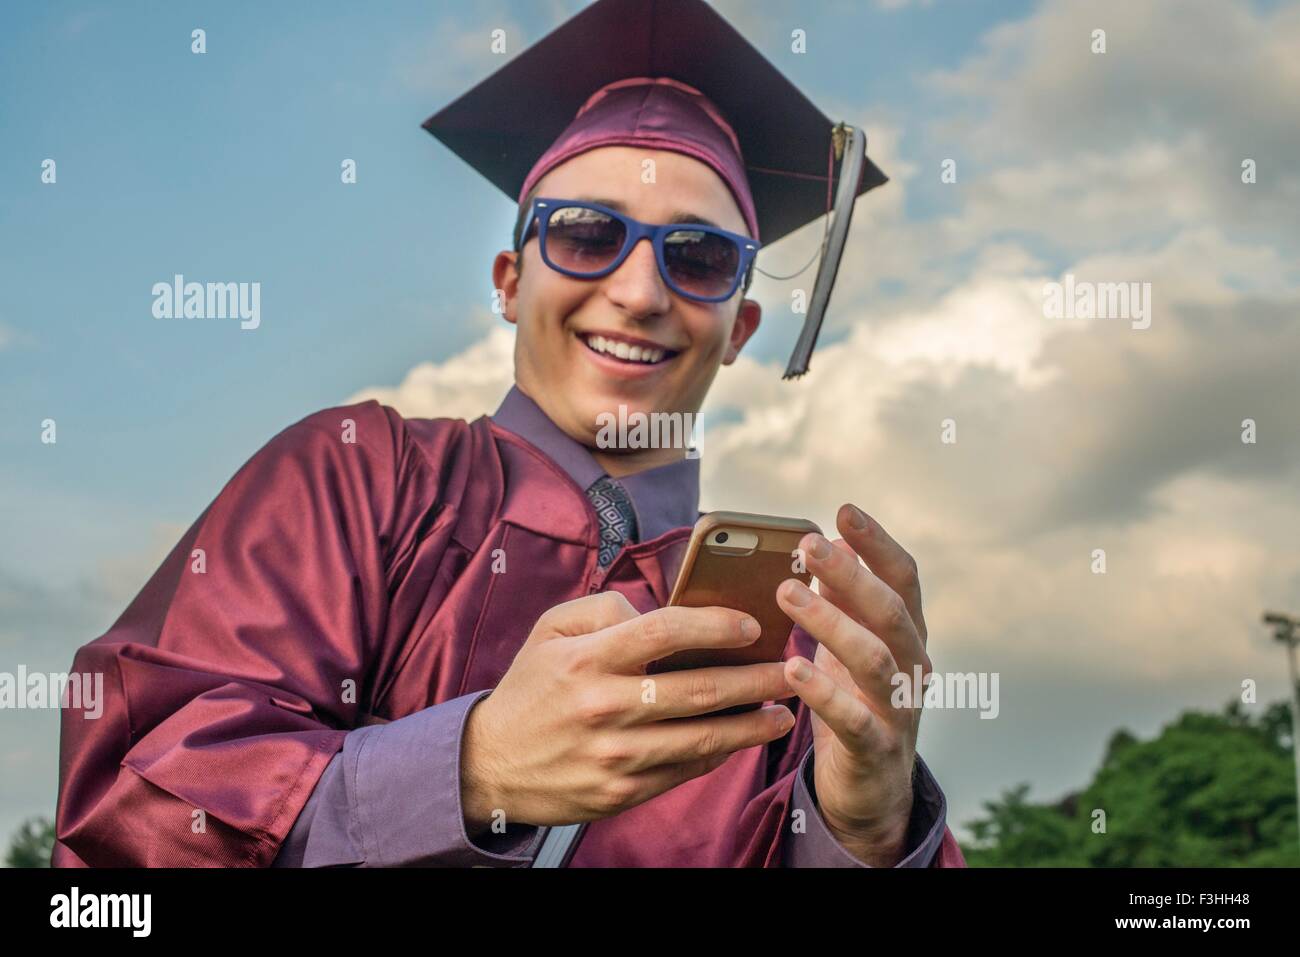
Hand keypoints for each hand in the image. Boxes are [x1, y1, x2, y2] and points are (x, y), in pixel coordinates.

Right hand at [460, 591, 795, 831]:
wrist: (490, 766)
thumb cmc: (531, 689)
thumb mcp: (549, 632)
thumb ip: (603, 608)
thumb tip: (659, 607)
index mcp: (587, 660)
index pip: (663, 632)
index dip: (714, 625)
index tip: (752, 623)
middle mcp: (604, 707)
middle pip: (698, 690)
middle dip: (756, 679)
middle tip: (794, 669)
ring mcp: (615, 756)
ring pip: (702, 738)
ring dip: (752, 725)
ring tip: (785, 712)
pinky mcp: (621, 793)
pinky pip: (684, 770)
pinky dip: (720, 754)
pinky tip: (744, 739)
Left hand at [776, 504, 929, 866]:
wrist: (871, 790)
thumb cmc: (855, 702)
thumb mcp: (849, 647)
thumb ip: (842, 601)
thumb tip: (822, 542)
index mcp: (908, 636)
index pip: (903, 579)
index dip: (877, 543)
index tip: (844, 510)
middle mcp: (913, 667)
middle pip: (890, 612)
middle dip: (851, 573)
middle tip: (807, 545)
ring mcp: (899, 709)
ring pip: (875, 659)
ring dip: (830, 621)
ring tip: (786, 593)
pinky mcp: (876, 749)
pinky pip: (853, 718)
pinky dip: (823, 692)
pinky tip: (791, 668)